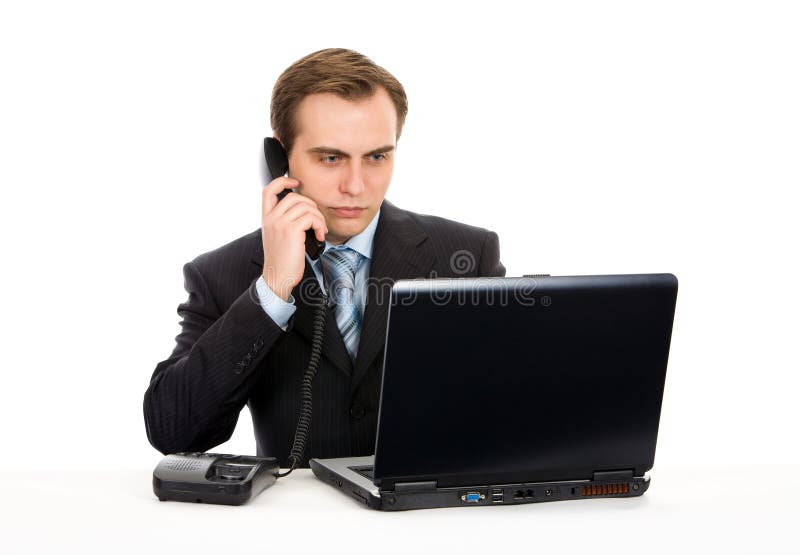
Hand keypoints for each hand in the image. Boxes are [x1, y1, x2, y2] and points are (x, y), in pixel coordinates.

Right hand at [261, 177, 327, 300]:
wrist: (277, 278)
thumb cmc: (281, 261)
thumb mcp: (278, 238)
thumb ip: (285, 222)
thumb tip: (305, 212)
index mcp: (266, 219)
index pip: (269, 190)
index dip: (282, 181)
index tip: (295, 183)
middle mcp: (271, 218)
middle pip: (295, 196)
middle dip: (311, 205)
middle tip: (317, 220)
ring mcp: (280, 223)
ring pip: (306, 206)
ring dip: (318, 217)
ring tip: (320, 230)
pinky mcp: (291, 230)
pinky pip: (311, 218)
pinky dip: (320, 225)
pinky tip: (319, 235)